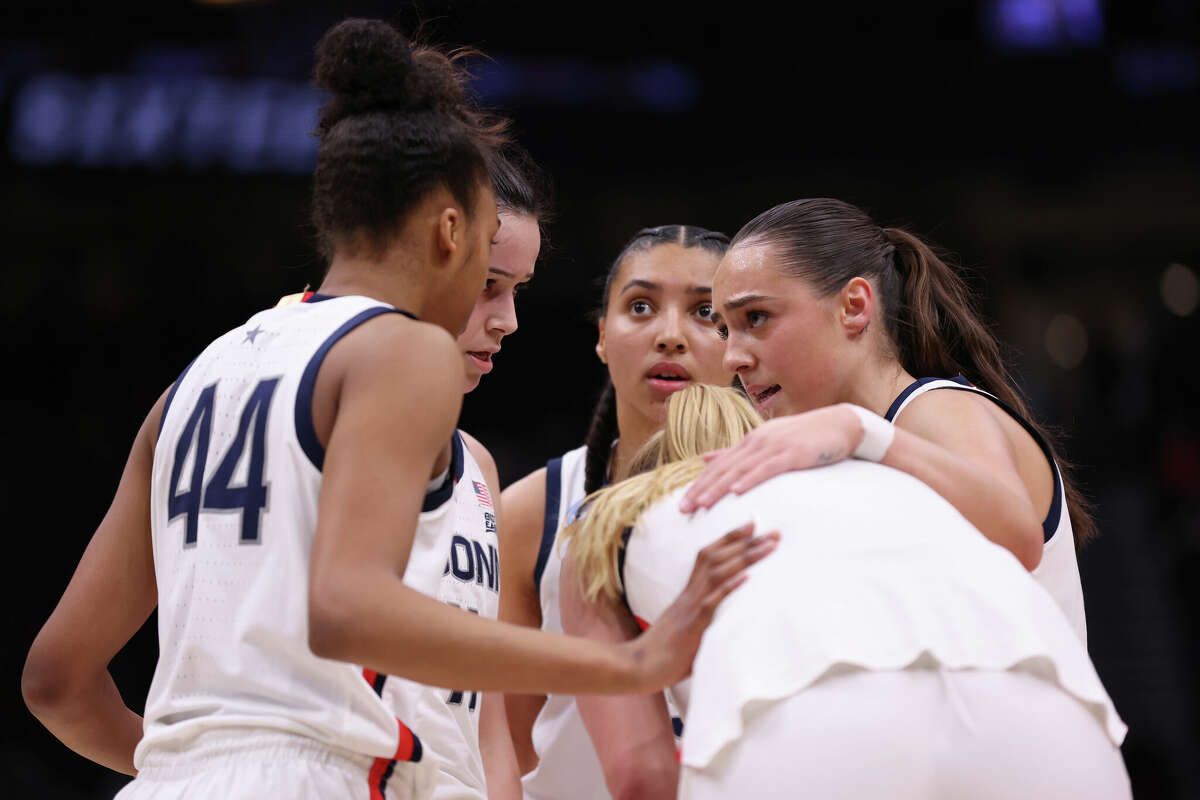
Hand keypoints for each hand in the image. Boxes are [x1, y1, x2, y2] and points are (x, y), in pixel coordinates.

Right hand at [626, 523, 778, 691]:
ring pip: (717, 572)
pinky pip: (711, 601)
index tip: (752, 524)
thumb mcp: (688, 630)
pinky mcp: (692, 625)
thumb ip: (705, 621)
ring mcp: (690, 607)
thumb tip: (729, 625)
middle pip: (717, 557)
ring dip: (744, 557)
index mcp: (689, 593)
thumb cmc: (664, 654)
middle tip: (774, 532)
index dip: (729, 538)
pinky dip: (729, 587)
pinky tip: (746, 577)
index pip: (708, 556)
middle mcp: (690, 594)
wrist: (639, 667)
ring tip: (768, 546)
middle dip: (746, 542)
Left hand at [679, 404, 860, 512]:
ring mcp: (773, 446)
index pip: (718, 467)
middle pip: (723, 469)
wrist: (839, 425)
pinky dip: (750, 479)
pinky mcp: (792, 453)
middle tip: (683, 509)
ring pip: (740, 470)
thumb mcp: (768, 444)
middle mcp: (756, 442)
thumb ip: (737, 453)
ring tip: (702, 504)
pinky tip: (737, 491)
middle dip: (701, 490)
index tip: (682, 504)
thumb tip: (705, 459)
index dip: (699, 485)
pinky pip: (767, 468)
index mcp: (750, 442)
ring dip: (719, 488)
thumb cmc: (805, 438)